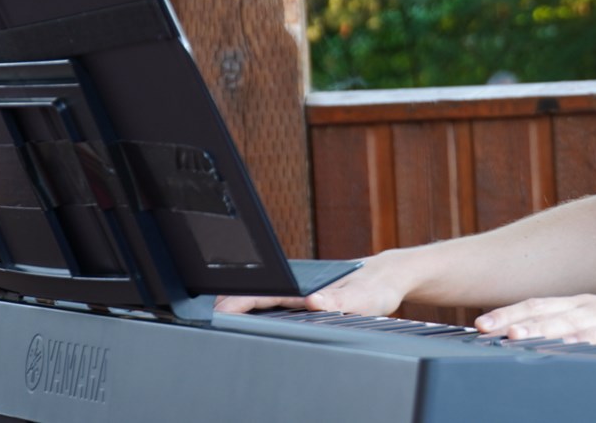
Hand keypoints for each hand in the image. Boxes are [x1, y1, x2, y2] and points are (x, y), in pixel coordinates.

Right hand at [214, 254, 410, 316]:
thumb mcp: (363, 298)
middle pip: (256, 294)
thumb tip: (313, 302)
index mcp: (306, 285)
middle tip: (207, 317)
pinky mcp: (305, 296)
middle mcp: (299, 285)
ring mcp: (300, 290)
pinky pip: (274, 300)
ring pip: (262, 295)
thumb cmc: (376, 287)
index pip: (263, 293)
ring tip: (218, 316)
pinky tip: (247, 315)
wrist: (387, 277)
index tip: (218, 310)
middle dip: (229, 302)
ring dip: (239, 303)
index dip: (237, 302)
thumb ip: (340, 301)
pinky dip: (255, 306)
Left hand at [474, 291, 595, 358]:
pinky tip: (568, 347)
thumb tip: (545, 344)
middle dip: (512, 320)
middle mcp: (595, 309)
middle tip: (482, 328)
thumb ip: (578, 330)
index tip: (478, 324)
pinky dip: (585, 343)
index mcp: (585, 305)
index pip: (538, 305)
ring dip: (540, 329)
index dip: (508, 313)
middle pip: (546, 313)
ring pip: (571, 324)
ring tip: (512, 336)